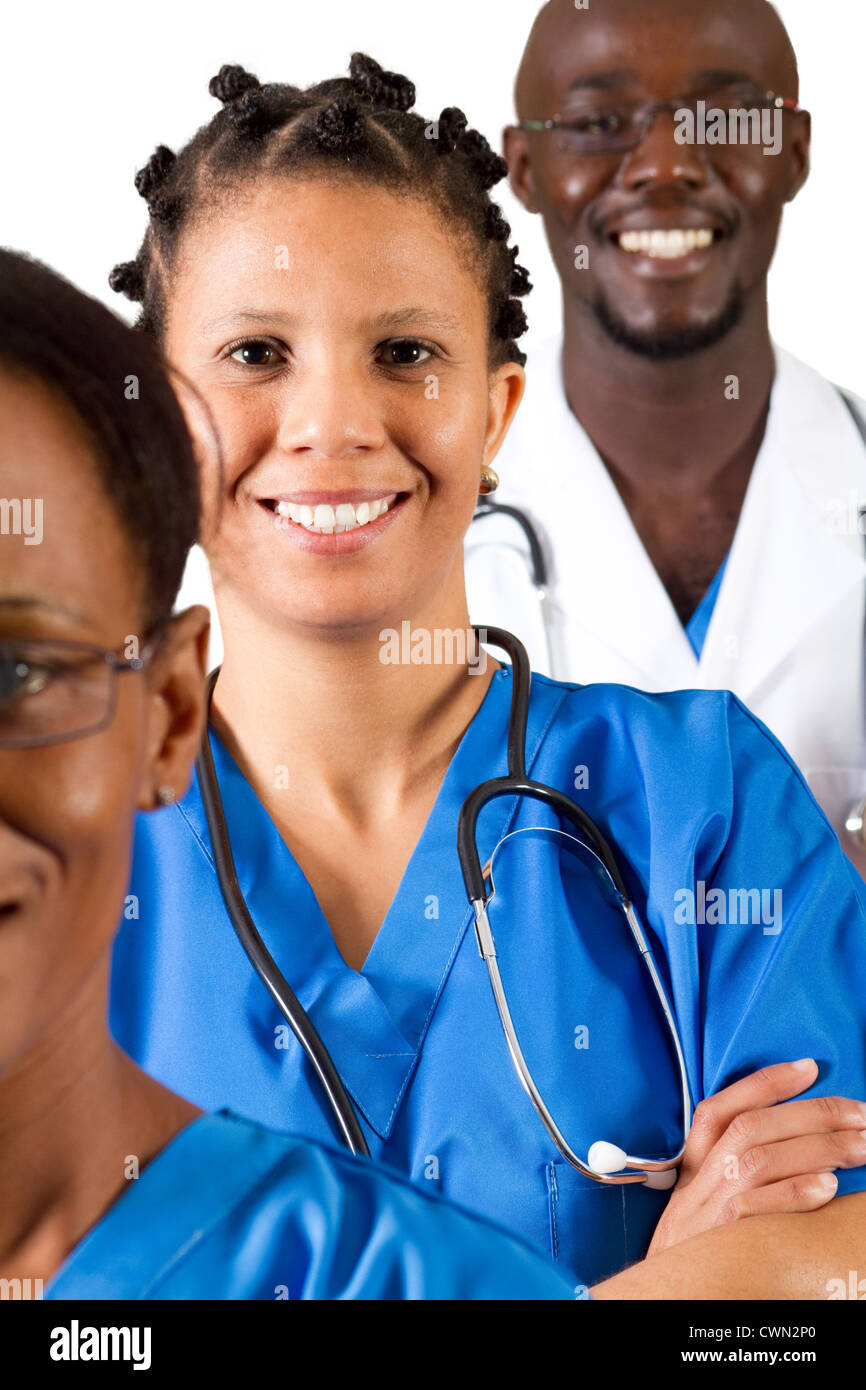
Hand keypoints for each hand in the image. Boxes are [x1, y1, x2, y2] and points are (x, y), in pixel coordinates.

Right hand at [647, 1058, 865, 1255]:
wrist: (665, 1301)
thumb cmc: (696, 1255)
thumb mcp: (702, 1207)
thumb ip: (731, 1173)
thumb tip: (800, 1143)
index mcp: (691, 1167)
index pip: (722, 1109)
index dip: (764, 1083)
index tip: (808, 1068)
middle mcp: (696, 1183)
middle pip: (750, 1129)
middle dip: (810, 1114)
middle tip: (862, 1116)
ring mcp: (706, 1211)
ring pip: (757, 1159)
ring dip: (815, 1147)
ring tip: (861, 1147)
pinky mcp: (720, 1241)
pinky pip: (757, 1208)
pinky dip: (793, 1192)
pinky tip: (828, 1187)